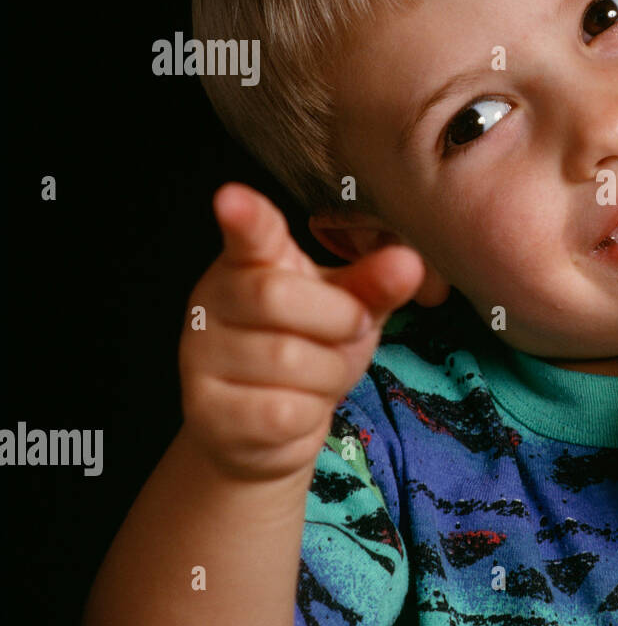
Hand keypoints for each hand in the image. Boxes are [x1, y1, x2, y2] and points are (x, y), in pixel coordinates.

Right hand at [178, 183, 423, 481]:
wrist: (267, 429)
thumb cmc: (310, 348)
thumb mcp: (347, 309)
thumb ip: (374, 284)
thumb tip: (408, 262)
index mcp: (250, 264)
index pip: (248, 234)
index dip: (243, 217)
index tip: (232, 196)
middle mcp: (213, 302)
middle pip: (277, 297)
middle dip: (337, 319)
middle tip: (351, 329)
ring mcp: (202, 358)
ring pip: (286, 360)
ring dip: (329, 372)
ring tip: (321, 373)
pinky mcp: (209, 413)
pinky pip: (281, 411)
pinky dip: (310, 412)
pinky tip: (301, 405)